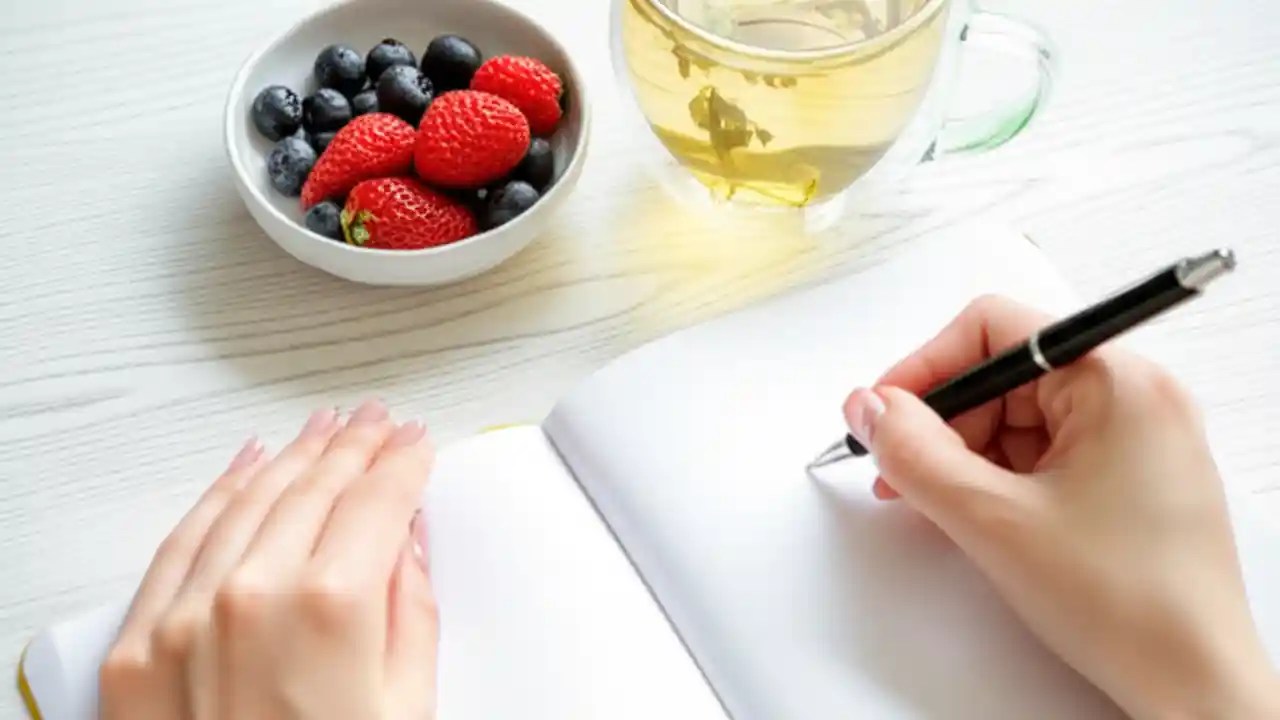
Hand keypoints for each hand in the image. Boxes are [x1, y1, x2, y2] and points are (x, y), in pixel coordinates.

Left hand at [99, 400, 438, 719]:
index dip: (403, 465)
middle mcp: (252, 596)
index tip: (415, 445)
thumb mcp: (405, 708)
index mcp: (333, 609)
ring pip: (248, 501)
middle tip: (377, 421)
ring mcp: (186, 617)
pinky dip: (219, 494)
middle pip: (314, 490)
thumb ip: (411, 617)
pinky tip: (247, 464)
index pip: (377, 503)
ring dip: (293, 457)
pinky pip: (181, 543)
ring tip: (324, 427)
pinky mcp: (137, 646)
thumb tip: (403, 552)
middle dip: (354, 447)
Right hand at [844, 296, 1278, 719]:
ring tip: (937, 505)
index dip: (925, 367)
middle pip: (1002, 374)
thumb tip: (869, 408)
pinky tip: (974, 516)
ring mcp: (1136, 437)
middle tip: (901, 472)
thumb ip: (915, 453)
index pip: (995, 328)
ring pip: (1018, 418)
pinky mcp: (1129, 476)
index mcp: (1117, 380)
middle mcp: (1134, 395)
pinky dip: (998, 478)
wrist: (1194, 685)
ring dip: (964, 455)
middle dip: (942, 422)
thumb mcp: (993, 519)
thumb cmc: (1130, 604)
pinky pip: (1043, 453)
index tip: (885, 412)